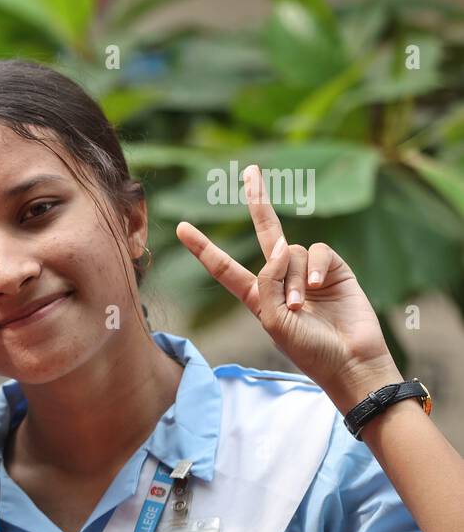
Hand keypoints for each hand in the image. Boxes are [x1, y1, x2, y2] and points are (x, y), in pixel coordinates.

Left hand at [175, 163, 401, 411]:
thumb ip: (267, 284)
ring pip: (289, 251)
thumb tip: (278, 247)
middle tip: (249, 170)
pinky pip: (316, 250)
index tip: (181, 228)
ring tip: (300, 308)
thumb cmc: (309, 350)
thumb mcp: (274, 322)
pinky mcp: (333, 268)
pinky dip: (312, 267)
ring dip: (290, 278)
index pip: (224, 267)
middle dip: (258, 199)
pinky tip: (316, 287)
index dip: (203, 247)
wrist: (350, 361)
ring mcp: (307, 271)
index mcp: (257, 296)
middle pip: (266, 231)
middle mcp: (280, 278)